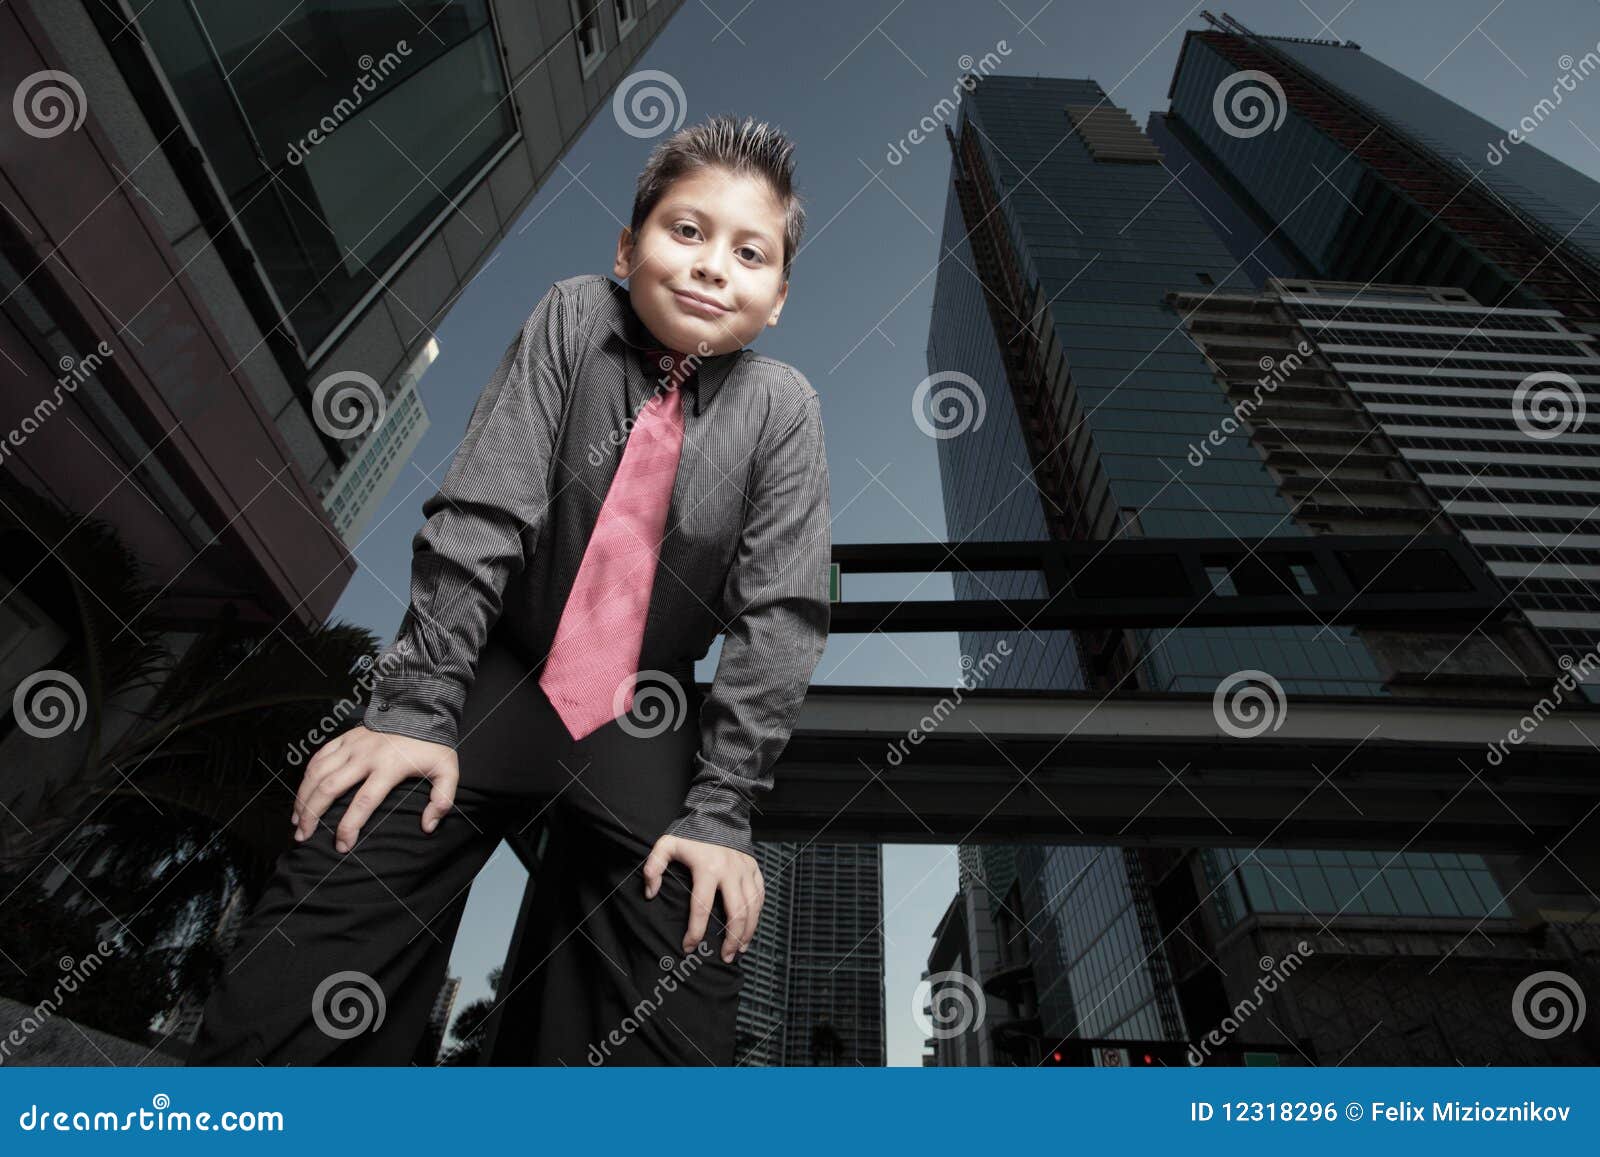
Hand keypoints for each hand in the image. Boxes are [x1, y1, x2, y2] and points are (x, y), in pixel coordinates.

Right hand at [291, 725, 457, 852]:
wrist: (420, 708)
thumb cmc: (431, 744)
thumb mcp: (447, 770)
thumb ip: (442, 799)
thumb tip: (428, 826)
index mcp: (388, 767)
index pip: (364, 802)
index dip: (349, 827)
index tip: (342, 846)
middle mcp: (364, 756)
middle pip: (329, 789)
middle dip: (312, 816)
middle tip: (303, 837)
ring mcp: (351, 745)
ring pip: (317, 773)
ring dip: (303, 798)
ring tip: (296, 821)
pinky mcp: (344, 737)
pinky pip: (318, 757)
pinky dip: (306, 777)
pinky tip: (302, 793)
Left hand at [641, 834, 763, 962]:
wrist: (718, 811)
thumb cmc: (690, 831)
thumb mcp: (666, 844)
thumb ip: (654, 867)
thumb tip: (650, 893)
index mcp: (707, 868)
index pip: (701, 907)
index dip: (695, 931)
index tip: (689, 947)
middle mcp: (730, 872)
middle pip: (736, 912)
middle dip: (731, 939)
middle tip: (724, 957)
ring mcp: (745, 870)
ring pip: (752, 907)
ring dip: (748, 931)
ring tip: (740, 950)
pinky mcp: (754, 868)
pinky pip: (760, 895)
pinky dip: (757, 914)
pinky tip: (751, 929)